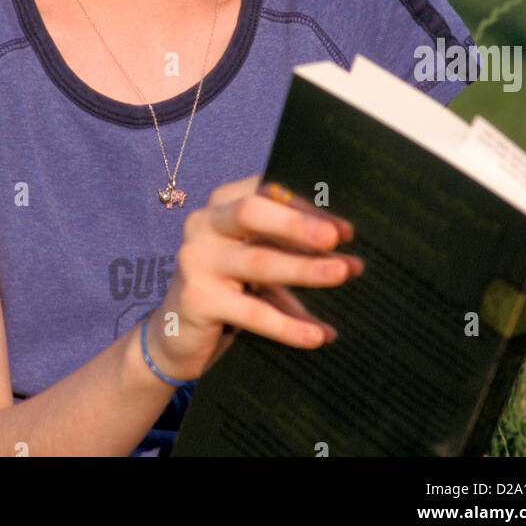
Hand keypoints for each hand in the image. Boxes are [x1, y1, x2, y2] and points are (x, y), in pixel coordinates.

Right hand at [143, 173, 362, 381]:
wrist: (175, 333)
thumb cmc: (229, 286)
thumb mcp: (257, 258)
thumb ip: (291, 251)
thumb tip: (351, 260)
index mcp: (222, 203)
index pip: (265, 191)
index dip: (306, 207)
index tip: (345, 230)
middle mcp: (204, 223)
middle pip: (251, 212)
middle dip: (297, 224)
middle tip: (336, 239)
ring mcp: (196, 260)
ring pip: (258, 262)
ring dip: (305, 269)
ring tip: (342, 273)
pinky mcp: (197, 300)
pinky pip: (252, 312)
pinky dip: (289, 325)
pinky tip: (318, 334)